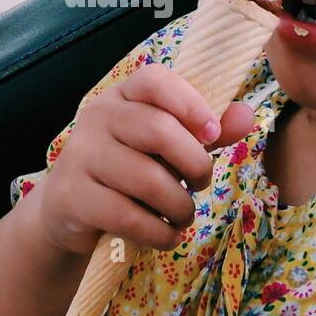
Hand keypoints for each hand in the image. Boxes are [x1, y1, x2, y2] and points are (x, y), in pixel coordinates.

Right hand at [29, 62, 256, 255]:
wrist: (68, 210)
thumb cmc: (127, 170)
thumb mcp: (165, 147)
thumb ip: (204, 132)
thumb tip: (246, 116)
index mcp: (121, 96)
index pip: (155, 80)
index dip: (190, 104)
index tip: (212, 135)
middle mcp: (97, 117)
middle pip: (159, 130)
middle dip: (195, 164)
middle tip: (200, 184)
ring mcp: (80, 156)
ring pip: (147, 180)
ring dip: (180, 206)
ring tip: (183, 215)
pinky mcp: (73, 197)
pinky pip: (129, 216)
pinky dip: (159, 232)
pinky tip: (167, 235)